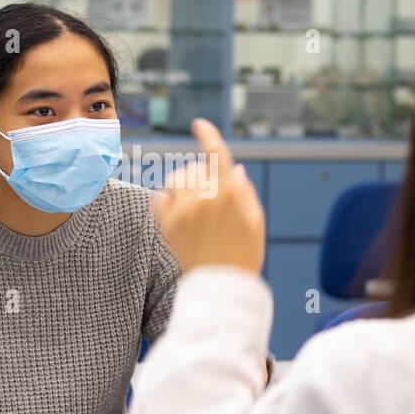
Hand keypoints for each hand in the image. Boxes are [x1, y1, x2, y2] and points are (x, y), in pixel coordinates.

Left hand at [152, 118, 265, 273]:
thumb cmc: (243, 255)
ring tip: (194, 207)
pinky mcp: (166, 225)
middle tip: (210, 199)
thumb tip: (236, 171)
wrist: (221, 288)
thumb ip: (245, 194)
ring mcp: (183, 211)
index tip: (199, 124)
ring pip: (176, 180)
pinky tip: (178, 215)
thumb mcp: (255, 222)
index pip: (216, 154)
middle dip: (202, 177)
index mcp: (229, 193)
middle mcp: (204, 198)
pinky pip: (159, 198)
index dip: (207, 135)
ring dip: (184, 187)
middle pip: (195, 169)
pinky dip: (167, 201)